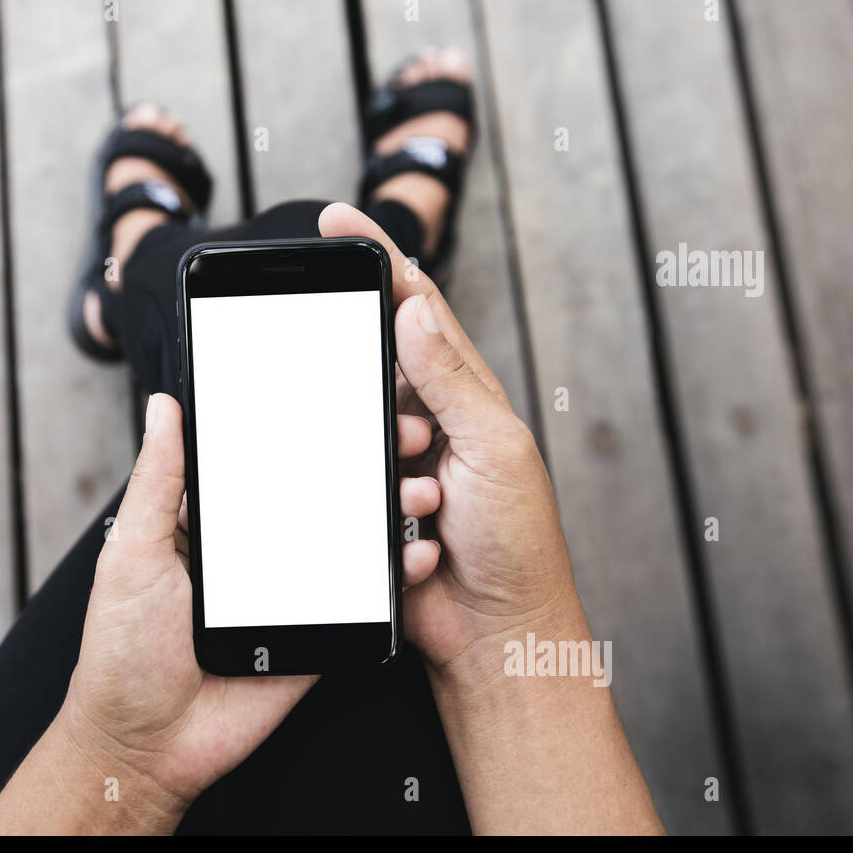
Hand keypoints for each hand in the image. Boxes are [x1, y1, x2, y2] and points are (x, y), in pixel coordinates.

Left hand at [0, 358, 444, 834]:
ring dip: (386, 515)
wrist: (147, 745)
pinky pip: (359, 600)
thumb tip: (162, 408)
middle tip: (400, 434)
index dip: (298, 433)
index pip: (260, 465)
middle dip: (360, 468)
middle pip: (314, 498)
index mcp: (209, 526)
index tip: (338, 398)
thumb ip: (157, 482)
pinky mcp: (313, 632)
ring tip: (418, 489)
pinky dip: (392, 578)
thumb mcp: (133, 553)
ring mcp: (287, 593)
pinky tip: (414, 555)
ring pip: (345, 544)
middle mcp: (253, 553)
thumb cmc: (122, 649)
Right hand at [319, 203, 580, 674]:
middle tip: (365, 393)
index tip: (336, 221)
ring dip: (372, 452)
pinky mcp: (373, 502)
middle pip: (374, 355)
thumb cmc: (516, 542)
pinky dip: (363, 495)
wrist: (495, 632)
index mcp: (466, 390)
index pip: (416, 305)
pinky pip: (342, 477)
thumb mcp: (493, 449)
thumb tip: (412, 309)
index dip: (377, 258)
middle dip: (354, 359)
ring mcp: (399, 460)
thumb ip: (451, 379)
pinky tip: (407, 532)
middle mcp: (432, 416)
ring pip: (352, 419)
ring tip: (425, 499)